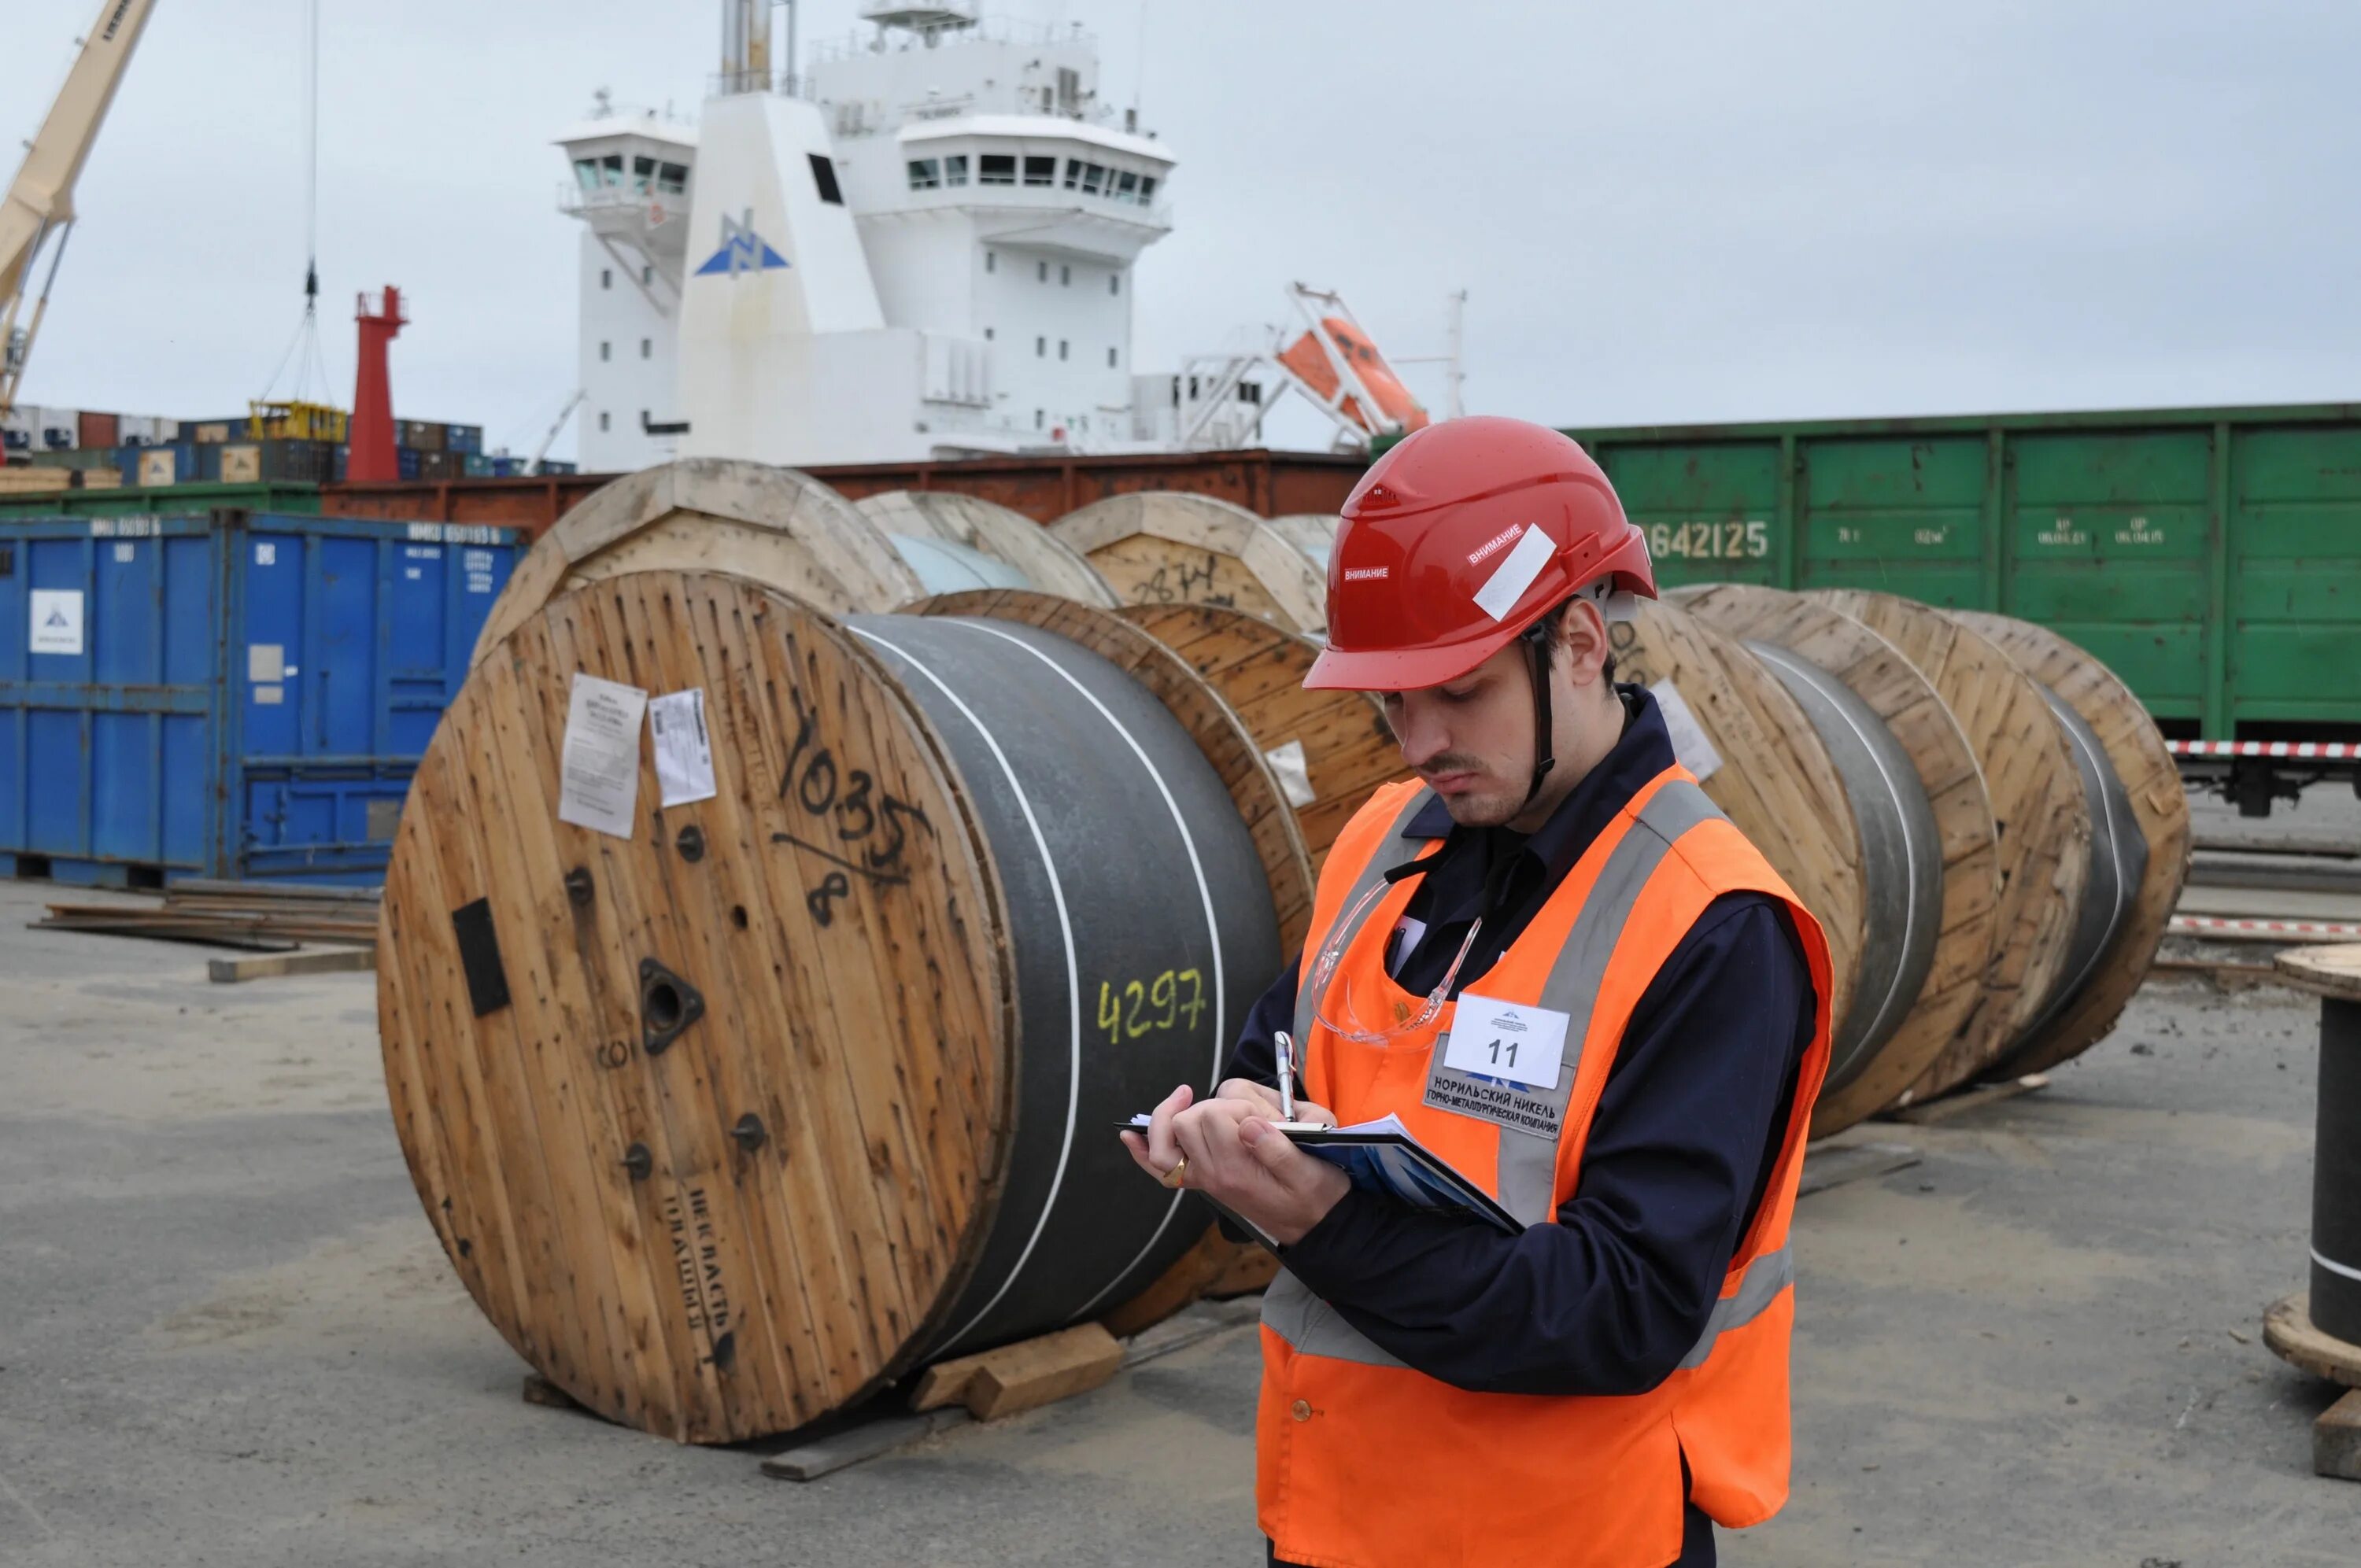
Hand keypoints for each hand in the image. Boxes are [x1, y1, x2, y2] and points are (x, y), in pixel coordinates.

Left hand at [1122, 1085, 1350, 1246]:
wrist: (1317, 1226)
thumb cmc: (1317, 1195)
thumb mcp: (1309, 1172)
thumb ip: (1278, 1149)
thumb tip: (1247, 1124)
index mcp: (1237, 1170)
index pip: (1212, 1114)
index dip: (1236, 1103)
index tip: (1263, 1114)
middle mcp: (1213, 1175)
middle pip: (1187, 1120)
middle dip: (1212, 1106)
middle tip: (1246, 1115)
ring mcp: (1205, 1179)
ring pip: (1170, 1134)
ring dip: (1188, 1115)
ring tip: (1214, 1111)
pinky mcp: (1205, 1181)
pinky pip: (1160, 1166)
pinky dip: (1143, 1150)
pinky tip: (1130, 1136)